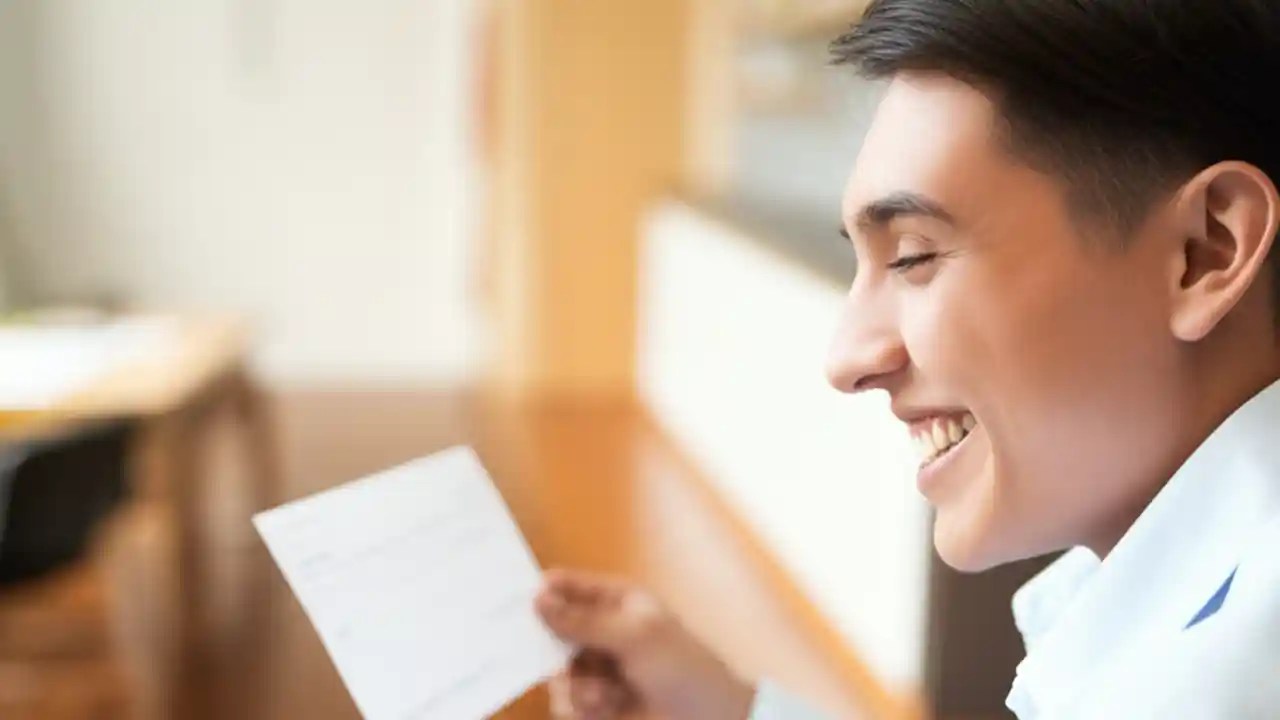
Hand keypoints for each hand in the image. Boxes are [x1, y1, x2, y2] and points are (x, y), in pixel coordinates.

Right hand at [535, 569, 755, 719]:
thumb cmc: (683, 669)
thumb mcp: (635, 637)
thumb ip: (583, 620)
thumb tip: (538, 598)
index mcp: (616, 603)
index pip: (568, 587)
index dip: (543, 592)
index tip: (523, 603)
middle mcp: (602, 633)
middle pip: (552, 632)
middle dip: (554, 651)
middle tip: (563, 662)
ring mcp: (599, 670)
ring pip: (558, 673)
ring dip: (578, 686)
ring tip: (606, 695)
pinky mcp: (596, 705)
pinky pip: (567, 703)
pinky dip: (584, 708)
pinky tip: (609, 708)